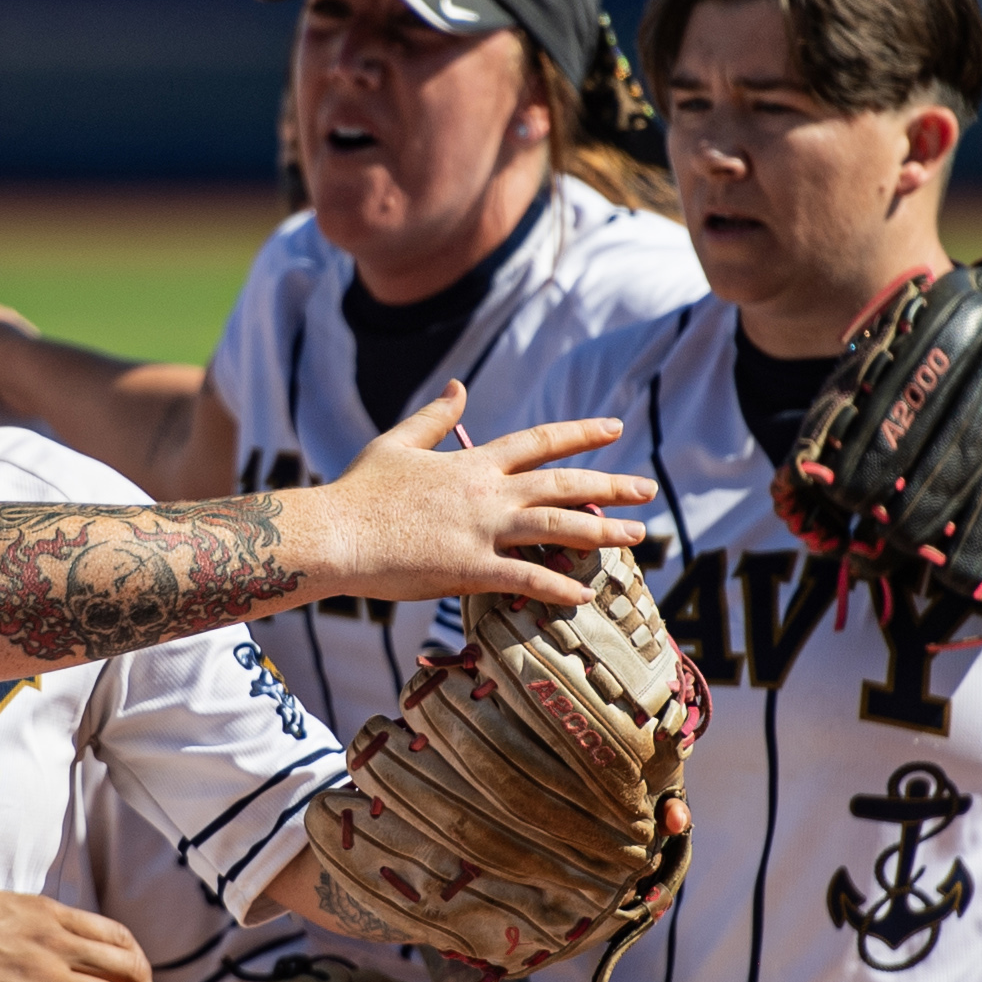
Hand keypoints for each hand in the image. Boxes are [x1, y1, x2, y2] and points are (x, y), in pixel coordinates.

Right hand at [311, 382, 656, 606]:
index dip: (580, 433)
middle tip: (647, 489)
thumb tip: (459, 385)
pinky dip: (558, 587)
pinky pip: (526, 578)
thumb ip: (434, 417)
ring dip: (602, 532)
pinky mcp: (470, 569)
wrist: (334, 534)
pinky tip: (584, 595)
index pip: (539, 441)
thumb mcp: (396, 443)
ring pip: (558, 527)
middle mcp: (487, 493)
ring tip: (636, 535)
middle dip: (611, 485)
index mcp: (472, 463)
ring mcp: (482, 531)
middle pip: (563, 484)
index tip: (613, 428)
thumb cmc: (358, 491)